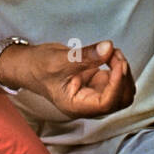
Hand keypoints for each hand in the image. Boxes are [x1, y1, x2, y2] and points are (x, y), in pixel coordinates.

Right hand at [0, 39, 134, 119]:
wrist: (29, 65)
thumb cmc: (38, 66)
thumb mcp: (60, 59)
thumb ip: (85, 55)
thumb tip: (108, 48)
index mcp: (76, 106)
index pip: (106, 103)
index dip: (117, 84)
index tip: (117, 62)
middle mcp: (87, 104)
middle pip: (119, 100)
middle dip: (123, 77)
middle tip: (115, 54)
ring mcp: (93, 94)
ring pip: (121, 91)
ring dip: (123, 72)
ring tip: (113, 52)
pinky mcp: (95, 83)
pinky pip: (116, 81)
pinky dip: (119, 68)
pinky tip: (110, 54)